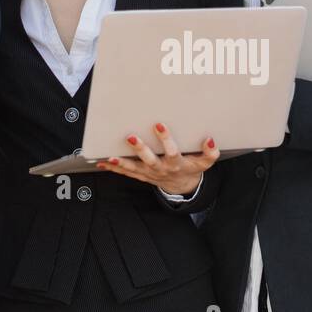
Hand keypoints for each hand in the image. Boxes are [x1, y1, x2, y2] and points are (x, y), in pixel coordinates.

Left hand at [96, 122, 218, 195]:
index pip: (171, 151)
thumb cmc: (191, 168)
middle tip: (131, 137)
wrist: (182, 186)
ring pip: (134, 168)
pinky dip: (113, 168)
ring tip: (110, 156)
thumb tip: (209, 140)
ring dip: (121, 162)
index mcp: (176, 163)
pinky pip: (126, 173)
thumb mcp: (204, 163)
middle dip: (140, 149)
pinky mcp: (141, 175)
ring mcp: (149, 173)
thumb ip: (210, 153)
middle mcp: (161, 169)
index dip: (166, 139)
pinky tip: (101, 163)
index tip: (159, 125)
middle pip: (149, 160)